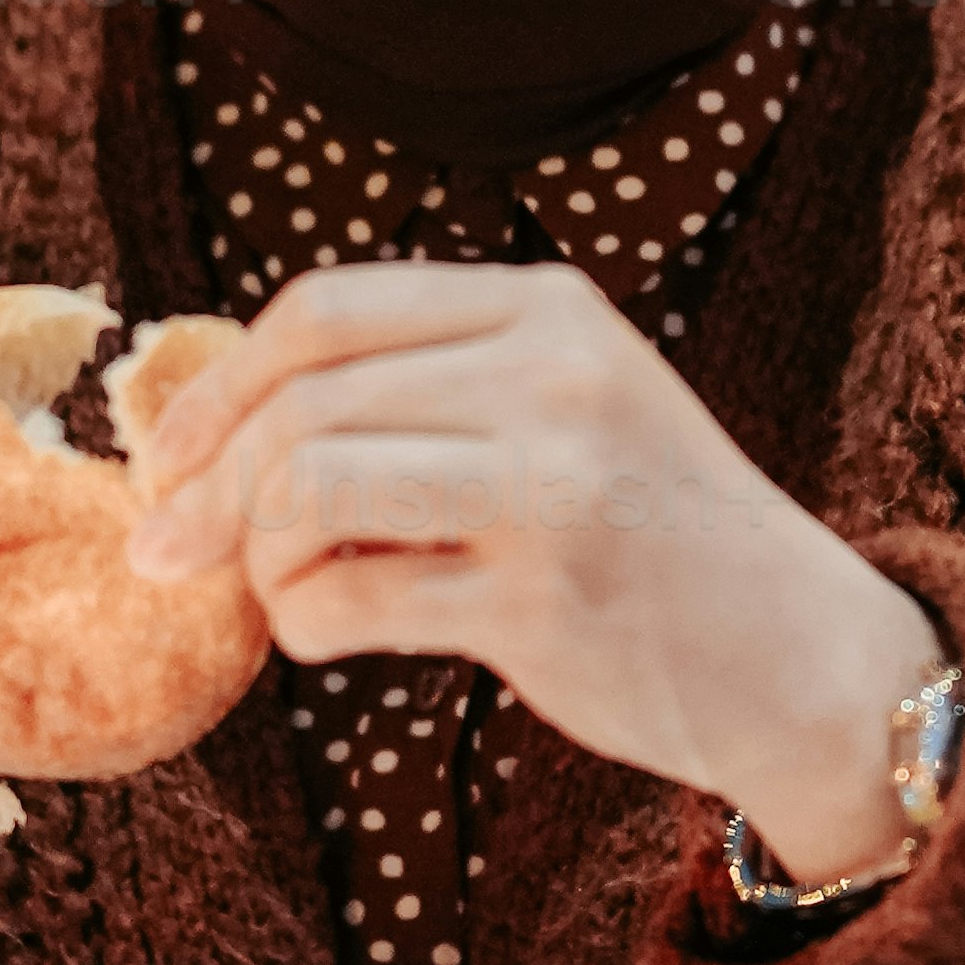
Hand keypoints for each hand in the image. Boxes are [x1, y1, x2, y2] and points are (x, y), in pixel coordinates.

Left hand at [120, 259, 939, 883]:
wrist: (803, 655)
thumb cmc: (654, 535)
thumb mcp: (568, 407)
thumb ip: (430, 387)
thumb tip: (216, 415)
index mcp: (548, 310)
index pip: (330, 309)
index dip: (223, 379)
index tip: (170, 449)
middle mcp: (554, 378)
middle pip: (305, 401)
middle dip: (202, 484)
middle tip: (162, 548)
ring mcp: (553, 487)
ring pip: (310, 487)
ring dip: (256, 555)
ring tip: (275, 593)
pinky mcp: (542, 602)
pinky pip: (348, 601)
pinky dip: (306, 627)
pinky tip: (335, 635)